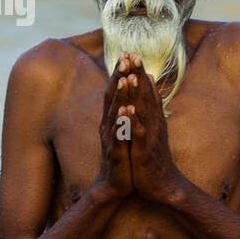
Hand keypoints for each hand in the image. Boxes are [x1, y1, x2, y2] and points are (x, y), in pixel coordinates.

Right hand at [94, 53, 135, 201]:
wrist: (115, 185)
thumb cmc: (122, 156)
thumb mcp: (124, 131)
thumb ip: (125, 112)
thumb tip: (130, 95)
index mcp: (113, 119)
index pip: (116, 91)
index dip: (121, 72)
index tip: (128, 53)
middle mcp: (108, 124)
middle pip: (112, 96)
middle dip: (119, 76)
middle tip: (125, 56)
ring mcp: (110, 137)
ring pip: (114, 112)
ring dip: (120, 94)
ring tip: (126, 78)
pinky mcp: (115, 152)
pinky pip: (118, 134)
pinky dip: (122, 121)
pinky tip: (126, 111)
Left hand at [125, 56, 184, 203]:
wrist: (163, 186)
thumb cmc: (155, 159)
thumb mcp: (154, 131)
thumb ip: (153, 108)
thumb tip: (151, 87)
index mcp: (154, 120)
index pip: (147, 92)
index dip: (140, 73)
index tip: (133, 54)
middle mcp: (154, 124)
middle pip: (146, 96)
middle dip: (138, 75)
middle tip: (133, 55)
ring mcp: (151, 137)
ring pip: (143, 111)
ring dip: (137, 93)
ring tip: (130, 75)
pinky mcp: (145, 151)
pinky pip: (139, 133)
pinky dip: (133, 121)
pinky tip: (127, 109)